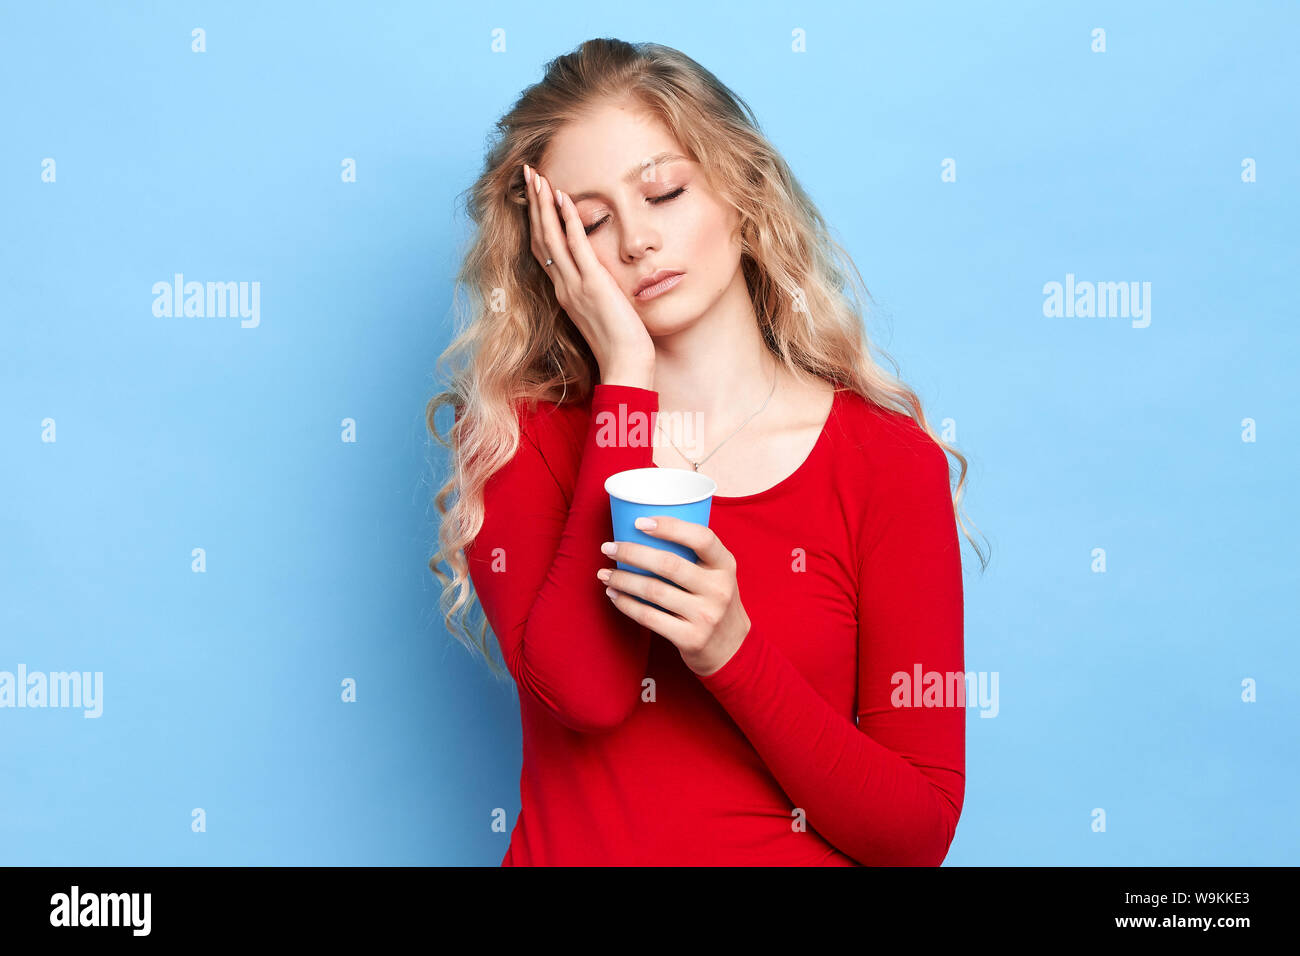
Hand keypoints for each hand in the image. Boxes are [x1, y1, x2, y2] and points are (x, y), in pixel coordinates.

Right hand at [524, 164, 654, 382]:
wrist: (626, 364)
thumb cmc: (621, 345)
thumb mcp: (604, 312)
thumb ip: (597, 293)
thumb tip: (603, 280)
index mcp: (565, 292)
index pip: (544, 250)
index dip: (537, 221)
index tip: (535, 196)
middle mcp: (563, 286)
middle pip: (540, 238)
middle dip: (533, 204)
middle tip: (527, 175)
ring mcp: (575, 285)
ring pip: (550, 238)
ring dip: (543, 205)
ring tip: (536, 177)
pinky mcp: (592, 284)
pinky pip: (576, 246)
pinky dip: (568, 221)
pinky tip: (563, 198)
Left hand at [596, 515, 750, 676]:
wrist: (732, 647)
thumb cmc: (713, 600)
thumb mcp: (717, 574)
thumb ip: (694, 555)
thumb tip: (642, 530)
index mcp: (726, 565)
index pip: (701, 538)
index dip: (670, 527)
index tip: (639, 522)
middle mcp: (719, 589)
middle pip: (668, 565)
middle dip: (631, 553)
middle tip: (608, 547)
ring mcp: (706, 616)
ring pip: (654, 591)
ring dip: (623, 580)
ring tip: (605, 574)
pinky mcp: (691, 638)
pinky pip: (649, 617)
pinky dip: (627, 604)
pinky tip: (614, 595)